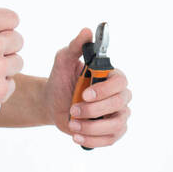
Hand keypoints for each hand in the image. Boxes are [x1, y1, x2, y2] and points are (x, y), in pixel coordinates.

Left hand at [43, 27, 132, 148]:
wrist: (51, 103)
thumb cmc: (61, 79)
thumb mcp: (63, 60)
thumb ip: (76, 46)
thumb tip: (86, 31)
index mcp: (111, 76)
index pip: (121, 81)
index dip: (105, 89)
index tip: (85, 93)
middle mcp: (119, 95)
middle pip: (120, 104)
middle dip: (94, 110)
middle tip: (73, 110)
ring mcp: (117, 115)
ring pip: (117, 125)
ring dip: (93, 127)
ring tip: (73, 125)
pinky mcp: (112, 132)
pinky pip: (112, 139)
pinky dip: (94, 140)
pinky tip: (77, 136)